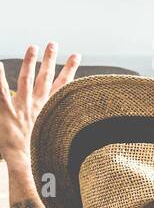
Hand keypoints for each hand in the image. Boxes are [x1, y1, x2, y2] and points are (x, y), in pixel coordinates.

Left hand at [0, 43, 79, 164]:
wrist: (26, 164)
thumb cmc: (41, 154)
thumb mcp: (55, 139)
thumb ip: (63, 128)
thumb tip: (90, 137)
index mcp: (49, 110)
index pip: (62, 86)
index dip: (69, 70)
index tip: (76, 56)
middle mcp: (37, 105)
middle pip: (46, 77)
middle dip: (50, 60)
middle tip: (53, 43)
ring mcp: (22, 107)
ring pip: (27, 79)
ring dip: (30, 62)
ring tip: (33, 46)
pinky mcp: (6, 112)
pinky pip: (1, 91)